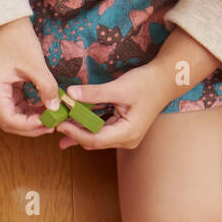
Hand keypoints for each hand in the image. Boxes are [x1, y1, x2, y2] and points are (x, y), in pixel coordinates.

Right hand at [0, 17, 59, 136]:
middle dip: (30, 127)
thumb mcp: (36, 64)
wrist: (7, 26)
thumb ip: (47, 87)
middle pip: (7, 123)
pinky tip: (42, 109)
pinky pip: (12, 109)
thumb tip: (56, 109)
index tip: (49, 123)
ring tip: (49, 117)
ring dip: (29, 121)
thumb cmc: (19, 40)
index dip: (29, 125)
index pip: (9, 120)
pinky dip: (26, 112)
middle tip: (52, 125)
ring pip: (9, 118)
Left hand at [54, 63, 172, 151]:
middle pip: (94, 141)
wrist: (167, 79)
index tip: (59, 124)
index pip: (94, 139)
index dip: (74, 133)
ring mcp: (125, 136)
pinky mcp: (123, 129)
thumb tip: (69, 95)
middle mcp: (126, 139)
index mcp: (127, 133)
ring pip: (96, 137)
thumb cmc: (147, 83)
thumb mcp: (119, 88)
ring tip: (59, 125)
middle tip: (54, 124)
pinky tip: (74, 121)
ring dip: (79, 130)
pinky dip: (88, 125)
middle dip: (73, 133)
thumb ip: (93, 94)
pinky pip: (101, 131)